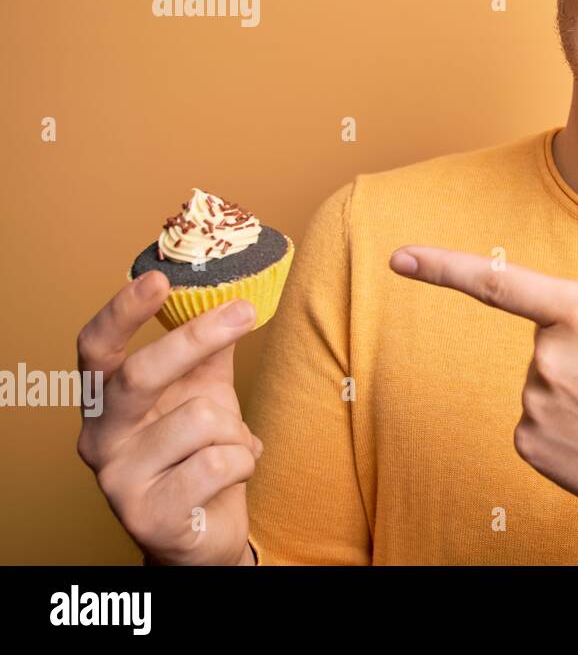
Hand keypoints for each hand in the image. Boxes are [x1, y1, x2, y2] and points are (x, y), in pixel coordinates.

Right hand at [76, 271, 261, 564]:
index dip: (122, 312)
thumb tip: (230, 295)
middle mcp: (99, 440)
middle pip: (138, 375)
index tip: (158, 278)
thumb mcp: (204, 394)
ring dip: (236, 428)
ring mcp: (118, 482)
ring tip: (233, 447)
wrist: (205, 535)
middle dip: (194, 339)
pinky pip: (218, 462)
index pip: (96, 350)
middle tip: (242, 313)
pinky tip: (233, 475)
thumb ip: (208, 351)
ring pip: (200, 419)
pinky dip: (244, 461)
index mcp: (105, 404)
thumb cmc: (200, 455)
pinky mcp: (148, 517)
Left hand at [390, 248, 577, 502]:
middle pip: (546, 334)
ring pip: (544, 377)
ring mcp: (534, 403)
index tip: (399, 258)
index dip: (444, 267)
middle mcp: (548, 356)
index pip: (500, 283)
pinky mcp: (529, 443)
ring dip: (575, 385)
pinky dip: (565, 420)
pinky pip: (538, 416)